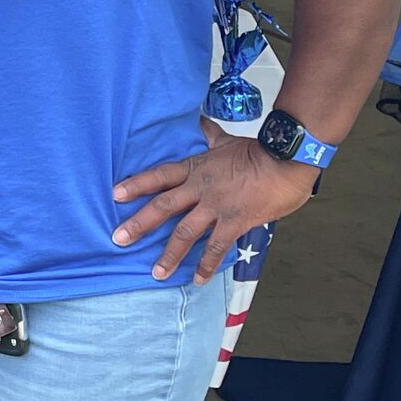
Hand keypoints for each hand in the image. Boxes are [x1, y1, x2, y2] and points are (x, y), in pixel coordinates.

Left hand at [110, 119, 316, 282]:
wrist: (286, 161)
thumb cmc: (257, 151)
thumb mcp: (226, 141)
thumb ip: (209, 135)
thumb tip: (199, 121)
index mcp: (195, 168)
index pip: (158, 176)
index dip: (136, 184)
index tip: (115, 195)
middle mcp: (199, 188)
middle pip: (162, 206)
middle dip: (139, 224)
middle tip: (118, 239)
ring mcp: (216, 206)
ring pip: (185, 232)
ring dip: (169, 254)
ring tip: (157, 273)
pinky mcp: (235, 221)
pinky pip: (216, 247)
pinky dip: (206, 264)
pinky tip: (198, 279)